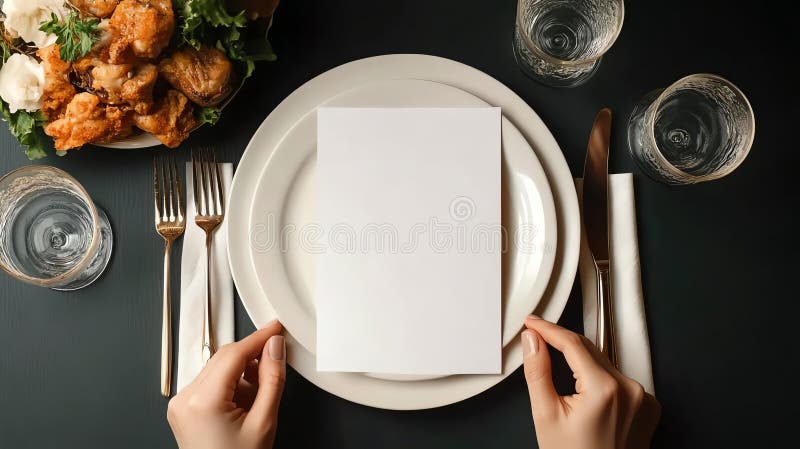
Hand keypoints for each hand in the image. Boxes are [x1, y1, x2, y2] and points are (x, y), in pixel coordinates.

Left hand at [167, 321, 285, 448]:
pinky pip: (210, 383)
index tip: (275, 329)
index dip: (258, 338)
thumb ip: (271, 379)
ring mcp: (181, 404)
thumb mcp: (264, 421)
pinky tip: (244, 402)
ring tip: (257, 398)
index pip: (233, 354)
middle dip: (251, 358)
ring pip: (218, 369)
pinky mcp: (183, 409)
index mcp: (202, 401)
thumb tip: (274, 347)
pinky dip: (230, 385)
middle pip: (224, 359)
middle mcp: (185, 399)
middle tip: (275, 361)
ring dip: (241, 374)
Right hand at [522, 315, 659, 448]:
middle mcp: (631, 390)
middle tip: (538, 340)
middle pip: (590, 350)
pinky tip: (587, 393)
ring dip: (582, 362)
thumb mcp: (546, 415)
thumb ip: (538, 371)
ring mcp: (643, 399)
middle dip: (563, 344)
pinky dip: (601, 379)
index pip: (573, 343)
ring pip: (605, 363)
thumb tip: (533, 341)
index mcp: (605, 389)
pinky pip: (620, 380)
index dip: (549, 329)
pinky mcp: (649, 406)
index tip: (534, 323)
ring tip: (562, 377)